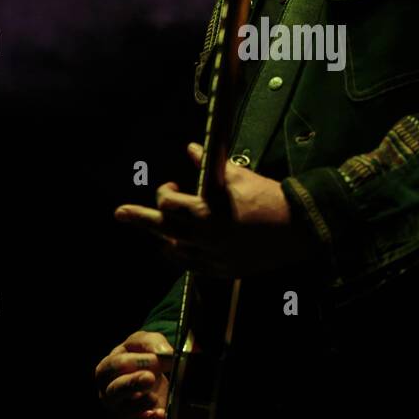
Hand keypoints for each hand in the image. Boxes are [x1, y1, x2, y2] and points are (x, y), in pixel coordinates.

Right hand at [95, 330, 174, 418]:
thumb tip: (166, 353)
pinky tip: (159, 413)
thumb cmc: (140, 356)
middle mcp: (109, 391)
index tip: (156, 359)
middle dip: (133, 383)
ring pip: (125, 410)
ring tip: (154, 396)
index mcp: (106, 369)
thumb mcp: (144, 342)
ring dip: (142, 402)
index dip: (137, 362)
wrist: (151, 375)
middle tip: (150, 378)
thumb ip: (153, 343)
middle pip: (116, 389)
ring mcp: (120, 409)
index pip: (116, 366)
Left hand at [114, 142, 319, 277]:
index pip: (168, 204)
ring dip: (166, 238)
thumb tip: (190, 148)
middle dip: (140, 219)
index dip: (164, 193)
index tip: (171, 187)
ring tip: (162, 230)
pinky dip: (184, 255)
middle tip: (119, 213)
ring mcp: (215, 257)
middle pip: (162, 229)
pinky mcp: (225, 270)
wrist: (299, 227)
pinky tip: (181, 248)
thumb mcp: (238, 175)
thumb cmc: (268, 197)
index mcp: (208, 211)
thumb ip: (209, 163)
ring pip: (175, 251)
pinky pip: (193, 267)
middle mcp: (206, 237)